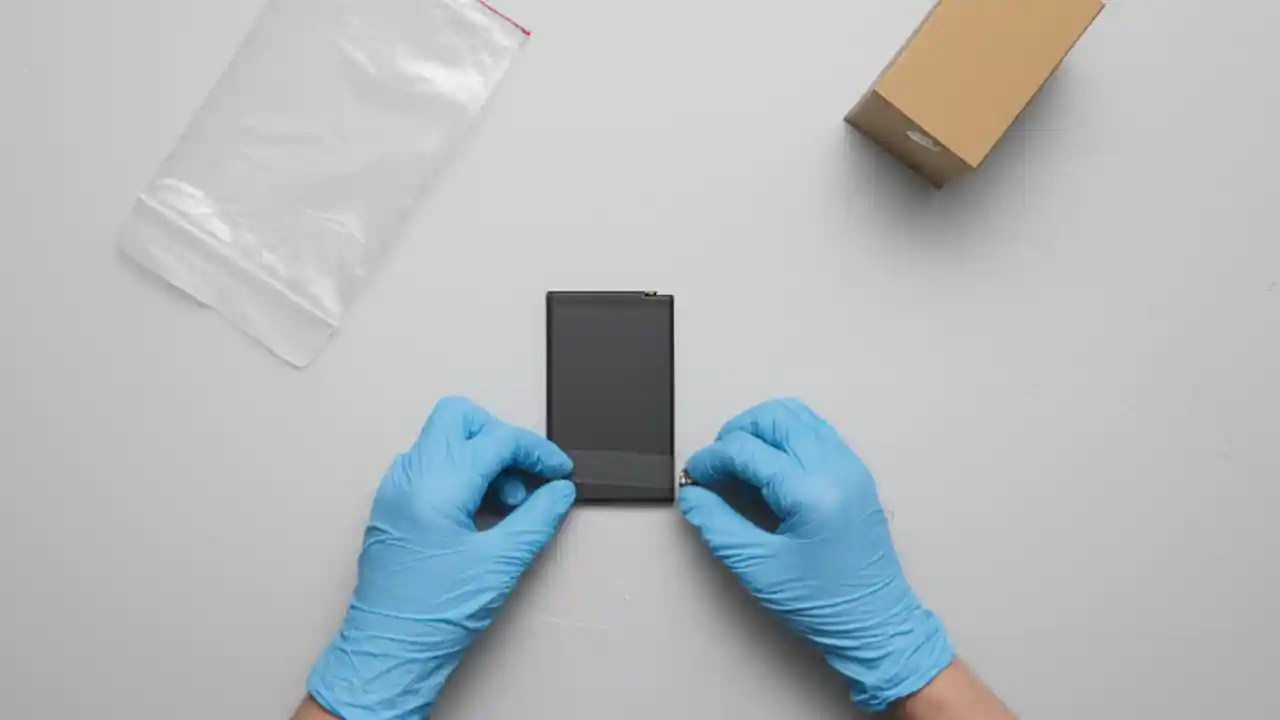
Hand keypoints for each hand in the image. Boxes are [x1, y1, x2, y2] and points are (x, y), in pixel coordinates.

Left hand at [307, 397, 575, 718]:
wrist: (389, 652)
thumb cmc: (432, 616)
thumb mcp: (500, 564)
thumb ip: (536, 518)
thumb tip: (557, 491)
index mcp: (434, 486)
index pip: (495, 439)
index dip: (536, 451)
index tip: (558, 470)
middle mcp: (408, 478)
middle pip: (460, 418)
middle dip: (500, 438)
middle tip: (525, 476)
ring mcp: (395, 489)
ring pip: (444, 439)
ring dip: (481, 458)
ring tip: (507, 504)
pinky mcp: (393, 505)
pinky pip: (430, 465)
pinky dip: (461, 474)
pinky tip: (481, 512)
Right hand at [679, 399, 952, 711]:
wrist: (875, 623)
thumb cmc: (826, 604)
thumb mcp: (757, 568)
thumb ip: (717, 524)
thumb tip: (693, 495)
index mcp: (811, 493)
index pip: (746, 449)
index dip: (710, 459)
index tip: (695, 476)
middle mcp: (835, 469)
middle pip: (773, 417)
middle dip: (735, 433)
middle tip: (716, 465)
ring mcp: (849, 467)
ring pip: (796, 416)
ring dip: (761, 430)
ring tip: (740, 464)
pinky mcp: (854, 473)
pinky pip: (815, 431)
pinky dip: (785, 437)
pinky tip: (769, 469)